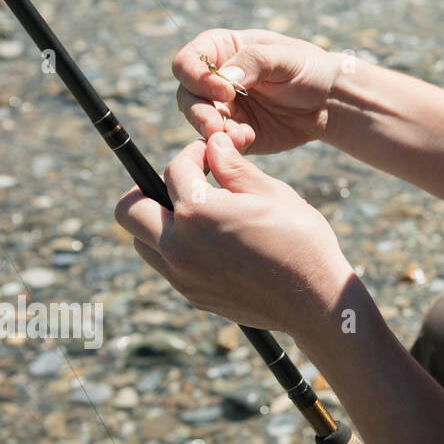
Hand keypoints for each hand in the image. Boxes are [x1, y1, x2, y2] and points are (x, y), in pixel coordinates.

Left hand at [114, 130, 355, 337]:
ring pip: (141, 241)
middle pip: (129, 210)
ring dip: (158, 221)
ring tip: (197, 214)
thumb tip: (213, 144)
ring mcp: (181, 275)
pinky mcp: (191, 294)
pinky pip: (166, 265)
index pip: (173, 170)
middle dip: (150, 188)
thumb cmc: (300, 239)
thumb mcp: (271, 192)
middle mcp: (179, 246)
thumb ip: (233, 167)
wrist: (314, 299)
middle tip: (182, 183)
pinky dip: (177, 247)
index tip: (209, 154)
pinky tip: (213, 241)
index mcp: (198, 212)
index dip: (192, 153)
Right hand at [173, 28, 340, 154]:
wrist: (328, 101)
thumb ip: (255, 61)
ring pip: (198, 121)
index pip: (187, 62)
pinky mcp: (232, 133)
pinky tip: (246, 140)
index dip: (196, 77)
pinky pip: (219, 142)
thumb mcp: (286, 57)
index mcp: (221, 50)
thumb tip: (225, 77)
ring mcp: (221, 108)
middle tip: (218, 124)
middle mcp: (213, 80)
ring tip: (236, 135)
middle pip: (187, 95)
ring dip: (211, 130)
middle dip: (199, 111)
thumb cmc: (307, 68)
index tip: (224, 90)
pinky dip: (227, 144)